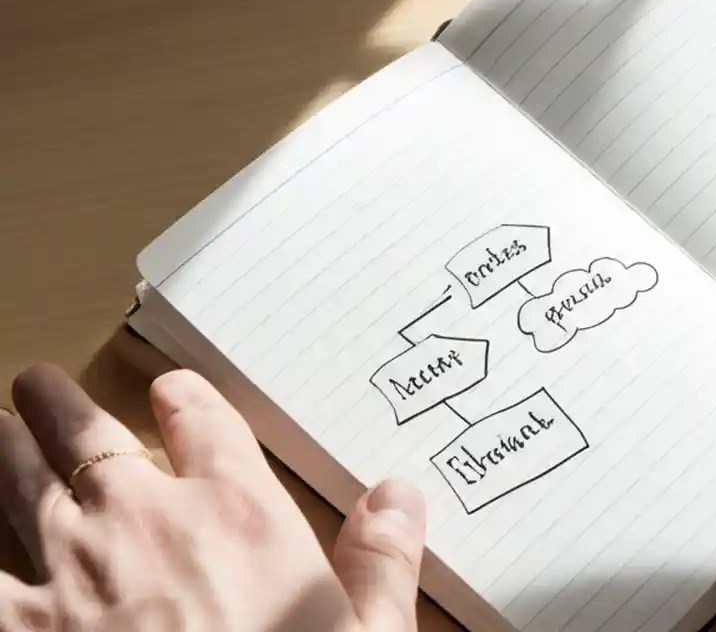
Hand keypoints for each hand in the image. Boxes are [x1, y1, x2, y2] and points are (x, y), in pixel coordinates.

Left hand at [0, 364, 425, 630]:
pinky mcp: (19, 630)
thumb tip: (399, 495)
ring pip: (18, 486)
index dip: (184, 400)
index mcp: (239, 514)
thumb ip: (382, 562)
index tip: (173, 392)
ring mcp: (70, 573)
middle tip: (41, 387)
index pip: (204, 423)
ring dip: (6, 450)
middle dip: (61, 407)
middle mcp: (147, 522)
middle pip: (90, 437)